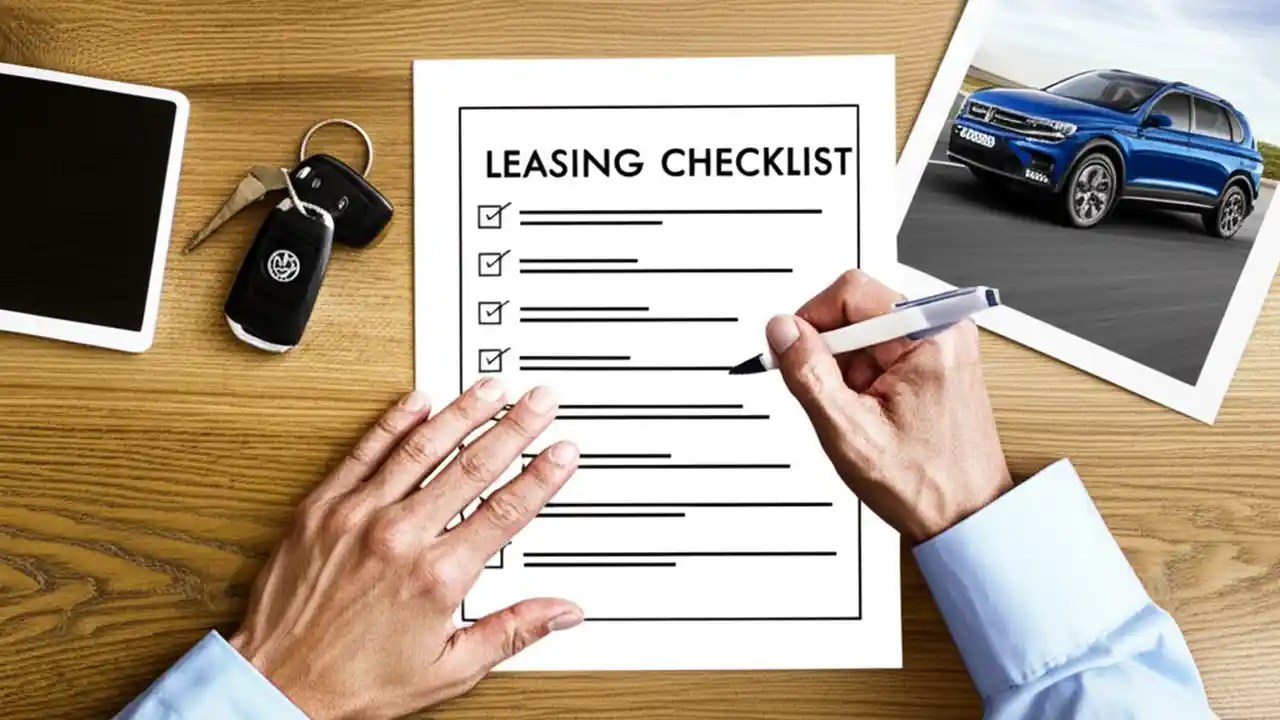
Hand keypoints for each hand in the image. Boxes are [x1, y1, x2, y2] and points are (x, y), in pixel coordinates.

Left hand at [229, 379, 582, 719]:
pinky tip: (419, 400)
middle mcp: (400, 537)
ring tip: (491, 389)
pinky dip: (393, 422)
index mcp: (437, 577)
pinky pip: (363, 452)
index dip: (540, 477)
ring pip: (421, 448)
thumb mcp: (448, 671)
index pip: (505, 511)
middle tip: (539, 401)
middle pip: (472, 467)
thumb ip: (511, 632)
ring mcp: (358, 516)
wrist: (275, 686)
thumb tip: (562, 613)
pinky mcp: (321, 508)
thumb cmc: (356, 684)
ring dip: (462, 412)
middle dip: (514, 428)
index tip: (562, 452)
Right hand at [768, 271, 1011, 542]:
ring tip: (859, 412)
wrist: (965, 517)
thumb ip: (809, 373)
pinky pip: (882, 351)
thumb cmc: (925, 485)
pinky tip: (870, 411)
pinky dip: (863, 378)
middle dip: (832, 352)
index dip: (811, 322)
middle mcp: (945, 330)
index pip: (851, 292)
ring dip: (847, 369)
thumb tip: (782, 330)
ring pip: (866, 332)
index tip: (794, 354)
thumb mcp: (849, 432)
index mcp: (932, 337)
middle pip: (858, 309)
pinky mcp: (938, 360)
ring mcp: (944, 345)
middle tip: (833, 397)